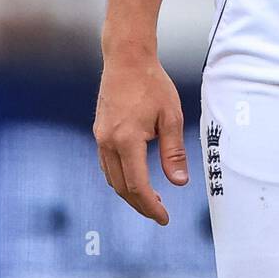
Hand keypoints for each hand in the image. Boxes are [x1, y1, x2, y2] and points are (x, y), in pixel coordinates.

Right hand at [93, 55, 188, 223]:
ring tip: (151, 199)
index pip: (137, 186)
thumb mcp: (171, 116)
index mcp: (127, 140)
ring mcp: (100, 138)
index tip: (164, 218)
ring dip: (129, 193)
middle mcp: (108, 142)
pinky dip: (121, 178)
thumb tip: (179, 183)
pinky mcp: (99, 132)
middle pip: (121, 187)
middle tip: (159, 214)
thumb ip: (174, 152)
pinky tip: (136, 177)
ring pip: (112, 178)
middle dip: (140, 205)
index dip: (151, 206)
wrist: (126, 59)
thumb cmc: (152, 84)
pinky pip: (107, 165)